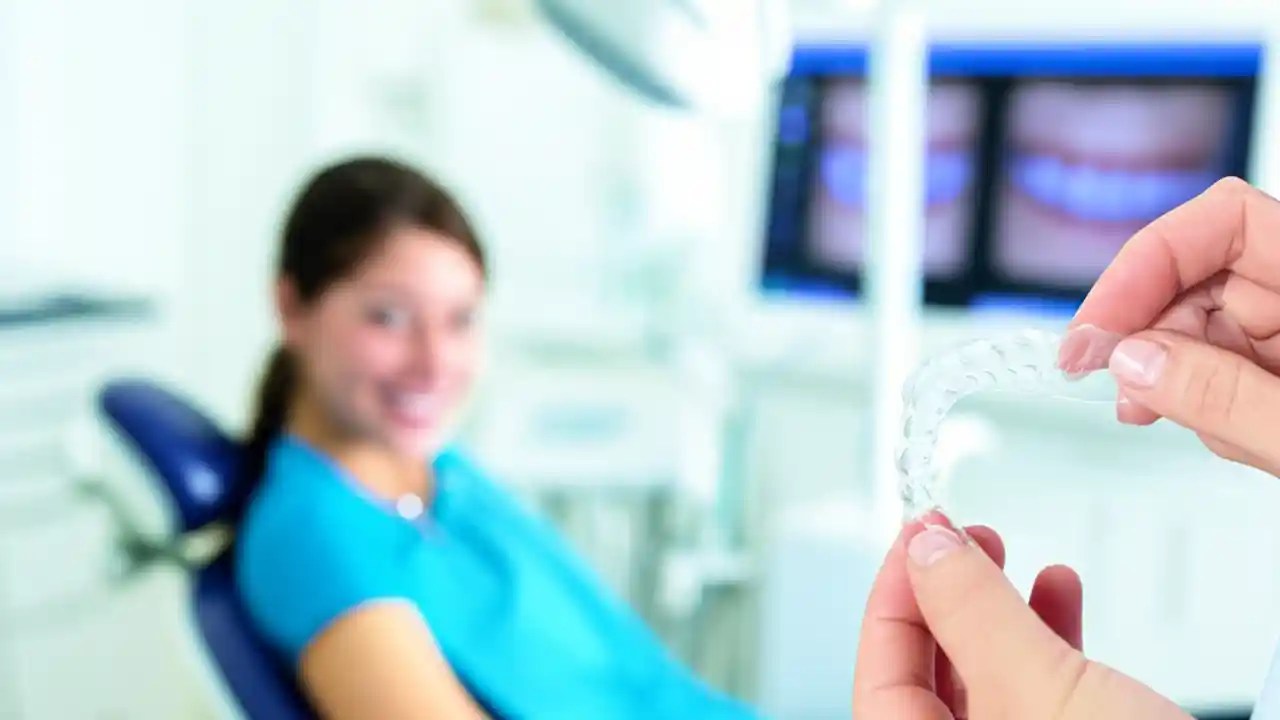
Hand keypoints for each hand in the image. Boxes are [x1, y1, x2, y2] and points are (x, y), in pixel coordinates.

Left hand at [852, 514, 1188, 718]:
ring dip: (1002, 613)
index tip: (919, 535)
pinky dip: (1049, 643)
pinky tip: (1062, 594)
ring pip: (990, 685)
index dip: (894, 595)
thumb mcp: (1034, 684)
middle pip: (928, 679)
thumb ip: (970, 609)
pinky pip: (1040, 699)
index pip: (879, 676)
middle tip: (964, 540)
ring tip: (1022, 560)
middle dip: (948, 599)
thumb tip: (926, 548)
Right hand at [1060, 177, 1279, 474]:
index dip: (1148, 261)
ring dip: (1165, 366)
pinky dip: (1194, 391)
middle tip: (1106, 381)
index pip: (1226, 218)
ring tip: (1153, 413)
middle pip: (1202, 269)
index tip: (1095, 329)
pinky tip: (1208, 425)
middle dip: (1145, 326)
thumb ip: (1221, 396)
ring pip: (1203, 317)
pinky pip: (1222, 358)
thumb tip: (1130, 361)